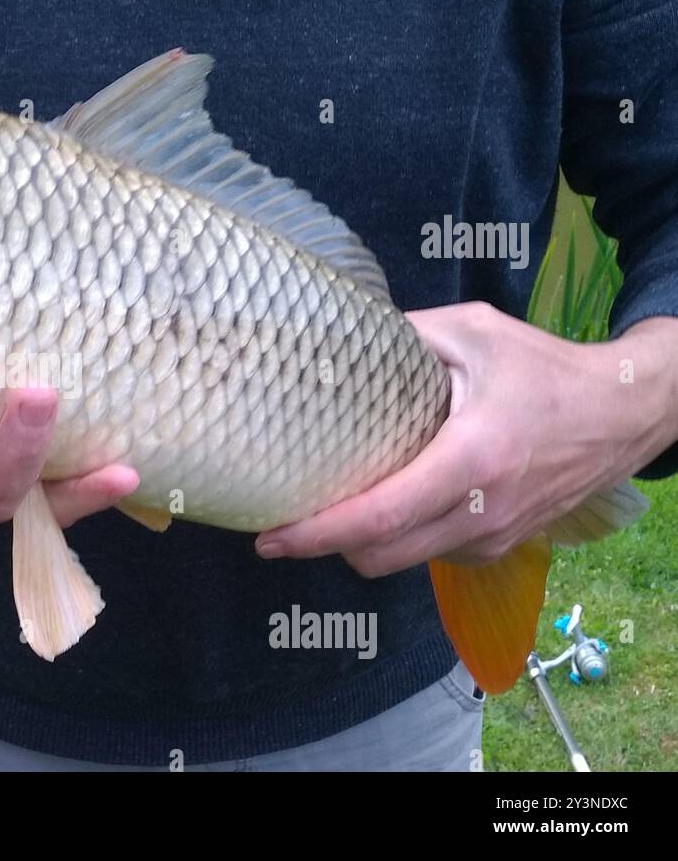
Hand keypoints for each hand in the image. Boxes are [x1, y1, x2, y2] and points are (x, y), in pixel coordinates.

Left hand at [255, 303, 677, 575]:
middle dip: (325, 548)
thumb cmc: (544, 369)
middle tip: (284, 525)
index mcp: (471, 459)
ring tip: (333, 508)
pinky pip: (429, 555)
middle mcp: (481, 511)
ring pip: (402, 562)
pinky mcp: (498, 547)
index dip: (319, 535)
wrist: (622, 414)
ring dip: (360, 545)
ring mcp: (492, 537)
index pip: (381, 517)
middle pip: (380, 557)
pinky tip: (389, 502)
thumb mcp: (473, 332)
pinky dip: (398, 539)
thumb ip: (403, 336)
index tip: (271, 538)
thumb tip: (336, 336)